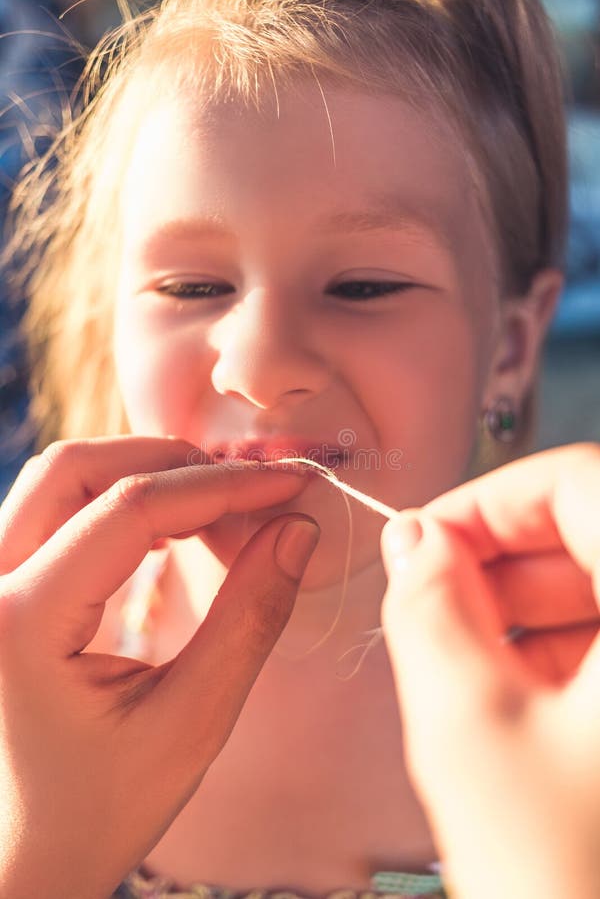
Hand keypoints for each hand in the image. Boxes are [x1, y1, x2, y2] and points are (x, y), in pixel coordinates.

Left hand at [0, 436, 318, 898]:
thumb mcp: (190, 723)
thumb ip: (249, 618)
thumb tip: (295, 530)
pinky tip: (172, 528)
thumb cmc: (98, 810)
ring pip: (60, 478)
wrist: (18, 862)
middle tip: (254, 487)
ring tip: (220, 504)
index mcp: (20, 622)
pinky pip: (54, 511)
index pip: (131, 511)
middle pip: (78, 468)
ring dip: (144, 474)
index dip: (223, 486)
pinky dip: (120, 500)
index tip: (290, 481)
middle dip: (175, 464)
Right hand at [380, 442, 599, 898]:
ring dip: (535, 607)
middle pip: (599, 532)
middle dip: (506, 559)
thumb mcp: (472, 731)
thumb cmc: (571, 886)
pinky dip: (572, 653)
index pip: (582, 481)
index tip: (426, 538)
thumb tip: (413, 543)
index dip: (491, 499)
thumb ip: (429, 610)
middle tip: (432, 597)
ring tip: (469, 659)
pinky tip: (522, 698)